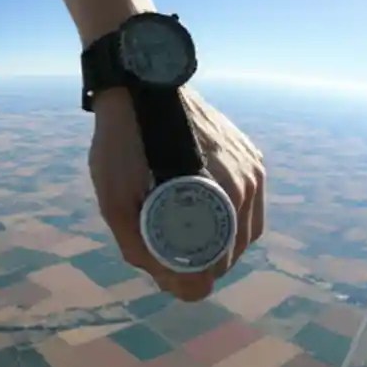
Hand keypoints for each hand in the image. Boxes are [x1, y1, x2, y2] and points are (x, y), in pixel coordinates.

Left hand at [89, 86, 265, 301]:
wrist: (137, 81)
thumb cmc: (123, 140)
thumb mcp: (115, 198)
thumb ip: (137, 246)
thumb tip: (172, 284)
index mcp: (226, 197)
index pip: (219, 264)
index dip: (191, 281)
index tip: (165, 278)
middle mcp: (248, 183)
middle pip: (235, 250)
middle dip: (205, 266)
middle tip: (170, 265)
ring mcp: (252, 168)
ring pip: (245, 230)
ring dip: (219, 244)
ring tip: (184, 244)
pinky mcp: (249, 155)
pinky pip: (248, 203)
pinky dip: (227, 219)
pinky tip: (200, 216)